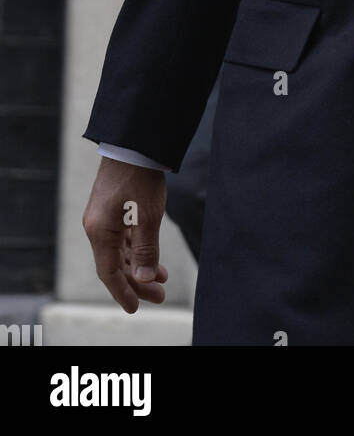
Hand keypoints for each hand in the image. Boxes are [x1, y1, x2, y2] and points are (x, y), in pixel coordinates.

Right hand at [83, 158, 167, 312]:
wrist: (135, 140)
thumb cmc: (141, 175)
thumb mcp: (148, 215)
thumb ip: (145, 249)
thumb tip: (143, 278)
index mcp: (99, 231)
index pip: (109, 272)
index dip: (123, 292)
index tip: (136, 308)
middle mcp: (96, 226)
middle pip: (115, 263)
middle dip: (137, 281)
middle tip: (160, 295)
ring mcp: (103, 216)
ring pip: (119, 250)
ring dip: (139, 265)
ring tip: (162, 277)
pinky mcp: (112, 206)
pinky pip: (122, 236)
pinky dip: (137, 248)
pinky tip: (152, 255)